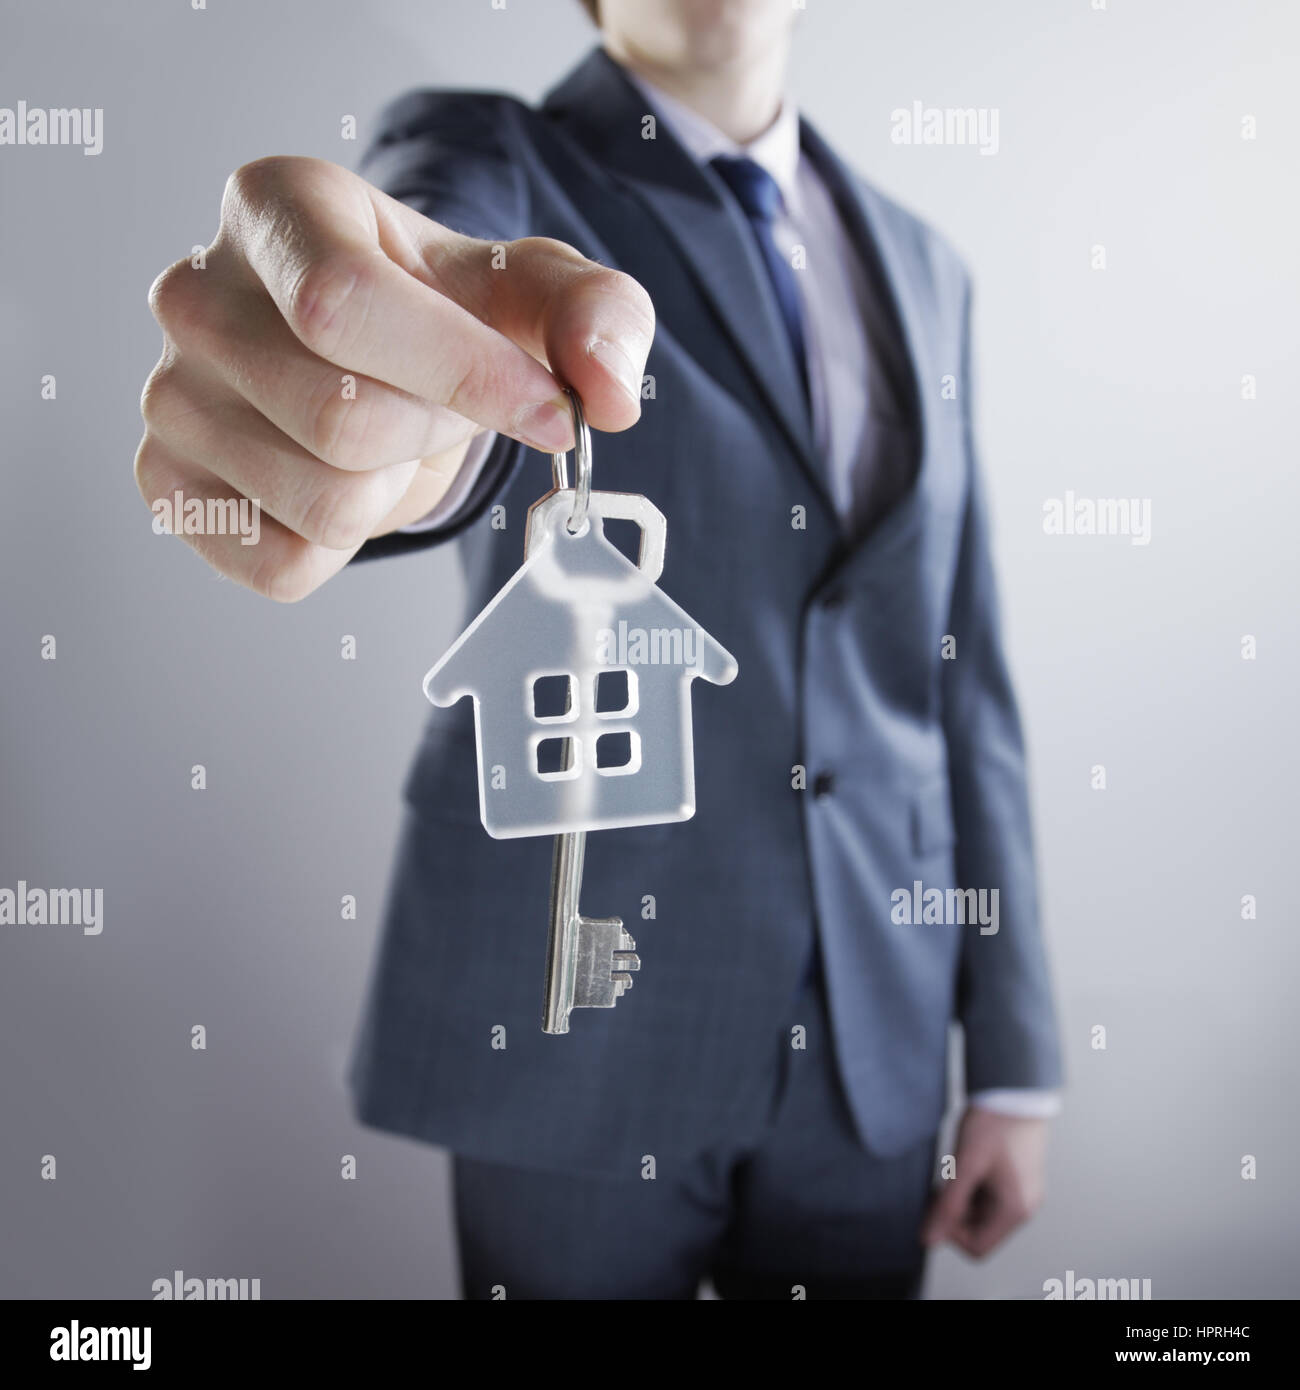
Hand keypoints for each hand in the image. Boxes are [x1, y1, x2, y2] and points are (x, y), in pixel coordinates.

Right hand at [134, 156, 654, 600]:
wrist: (367, 356)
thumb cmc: (440, 310)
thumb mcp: (529, 291)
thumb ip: (595, 316)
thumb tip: (607, 393)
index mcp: (277, 208)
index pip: (344, 307)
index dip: (466, 377)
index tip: (550, 413)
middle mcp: (196, 295)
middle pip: (343, 422)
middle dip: (433, 434)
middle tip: (439, 404)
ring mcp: (169, 397)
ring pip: (322, 504)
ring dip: (392, 490)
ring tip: (388, 436)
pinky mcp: (167, 487)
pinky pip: (282, 565)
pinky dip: (345, 546)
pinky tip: (345, 483)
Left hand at [921, 1107, 1047, 1257]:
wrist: (1016, 1090)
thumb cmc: (995, 1123)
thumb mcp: (965, 1165)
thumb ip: (947, 1205)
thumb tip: (928, 1239)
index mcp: (1015, 1210)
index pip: (977, 1248)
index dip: (951, 1233)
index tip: (937, 1204)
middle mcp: (1025, 1207)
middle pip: (981, 1232)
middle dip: (956, 1214)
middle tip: (941, 1184)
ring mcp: (1024, 1193)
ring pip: (985, 1215)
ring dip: (964, 1200)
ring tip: (955, 1170)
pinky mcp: (1019, 1180)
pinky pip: (992, 1198)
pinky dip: (975, 1189)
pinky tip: (967, 1164)